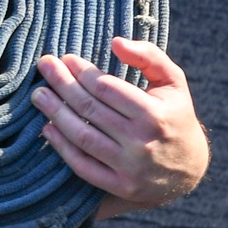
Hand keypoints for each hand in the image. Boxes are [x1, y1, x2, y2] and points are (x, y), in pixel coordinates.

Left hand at [31, 37, 208, 218]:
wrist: (189, 168)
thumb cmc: (174, 116)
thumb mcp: (173, 82)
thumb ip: (149, 57)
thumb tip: (116, 42)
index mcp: (155, 114)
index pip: (106, 89)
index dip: (82, 72)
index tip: (65, 58)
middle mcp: (142, 142)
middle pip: (90, 109)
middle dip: (62, 85)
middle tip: (43, 67)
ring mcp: (130, 167)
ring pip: (82, 136)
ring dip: (55, 113)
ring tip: (39, 95)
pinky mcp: (119, 186)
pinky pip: (82, 165)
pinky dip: (61, 147)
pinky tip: (46, 128)